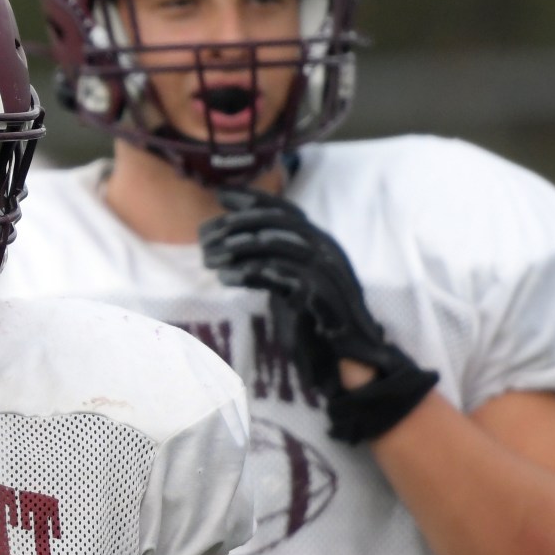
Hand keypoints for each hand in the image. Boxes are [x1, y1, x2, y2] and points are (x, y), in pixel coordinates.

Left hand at [199, 187, 436, 442]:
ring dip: (238, 247)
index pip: (286, 209)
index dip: (253, 198)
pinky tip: (225, 277)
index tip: (220, 194)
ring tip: (210, 258)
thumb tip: (238, 244)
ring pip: (277, 244)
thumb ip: (275, 262)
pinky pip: (278, 275)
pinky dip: (248, 272)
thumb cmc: (316, 322)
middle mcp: (326, 251)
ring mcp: (325, 271)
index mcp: (321, 244)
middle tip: (206, 236)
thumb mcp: (292, 284)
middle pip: (279, 221)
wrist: (349, 360)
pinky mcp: (317, 295)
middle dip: (238, 223)